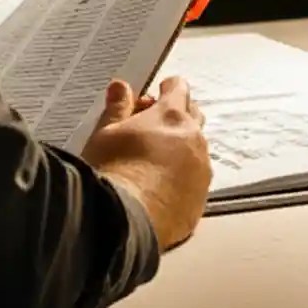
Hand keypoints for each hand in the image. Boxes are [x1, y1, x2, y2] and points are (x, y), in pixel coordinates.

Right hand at [81, 77, 211, 250]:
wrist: (124, 220)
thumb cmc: (111, 173)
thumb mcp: (106, 134)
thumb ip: (117, 109)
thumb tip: (121, 88)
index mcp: (171, 117)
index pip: (178, 89)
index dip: (170, 87)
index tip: (163, 89)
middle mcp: (194, 140)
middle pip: (193, 116)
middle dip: (179, 114)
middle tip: (158, 121)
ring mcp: (201, 171)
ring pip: (198, 150)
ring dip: (183, 148)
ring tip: (158, 157)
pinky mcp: (201, 199)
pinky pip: (197, 181)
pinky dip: (184, 178)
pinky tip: (165, 186)